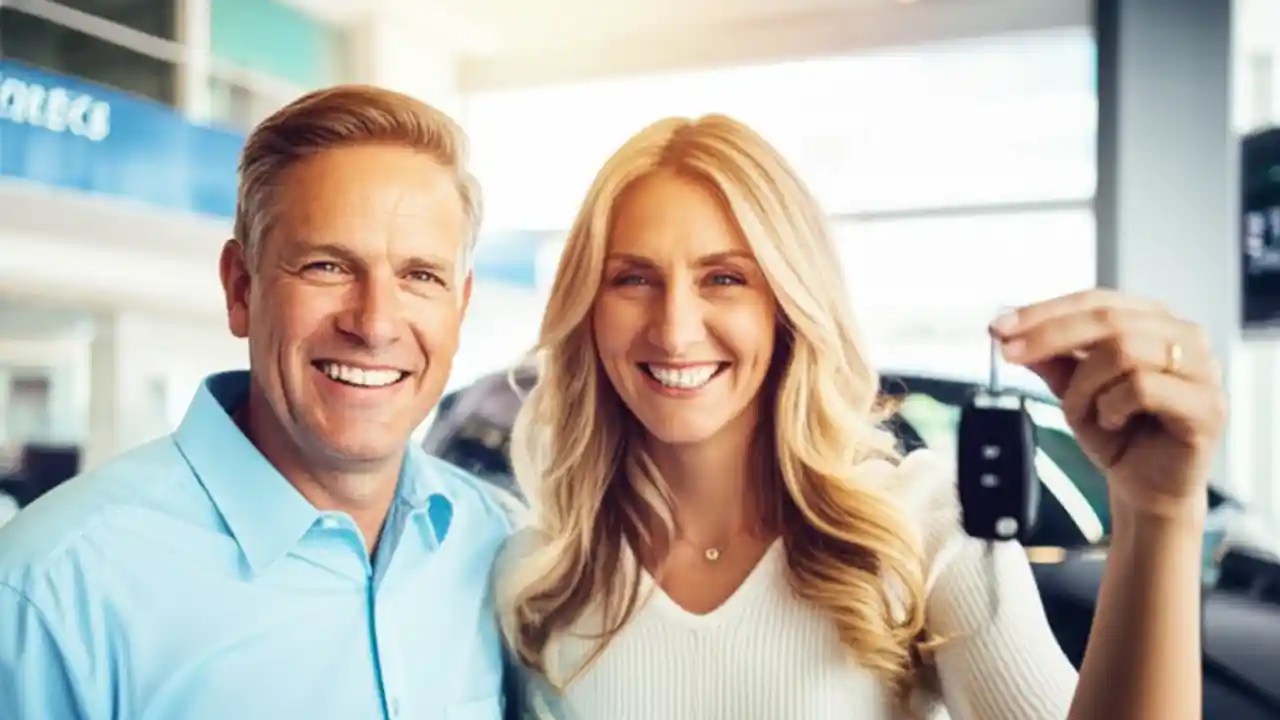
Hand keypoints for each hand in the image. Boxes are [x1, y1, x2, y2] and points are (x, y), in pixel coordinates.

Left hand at [990, 289, 1226, 523]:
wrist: (1145, 491)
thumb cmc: (1117, 436)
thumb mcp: (1072, 391)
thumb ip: (1051, 359)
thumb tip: (1012, 330)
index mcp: (1153, 321)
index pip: (1095, 300)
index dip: (1044, 311)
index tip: (998, 328)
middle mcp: (1185, 335)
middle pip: (1108, 317)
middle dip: (1049, 335)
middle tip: (1009, 354)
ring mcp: (1203, 369)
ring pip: (1124, 349)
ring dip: (1084, 384)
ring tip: (1081, 412)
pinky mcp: (1208, 406)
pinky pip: (1144, 387)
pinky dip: (1112, 406)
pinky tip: (1112, 423)